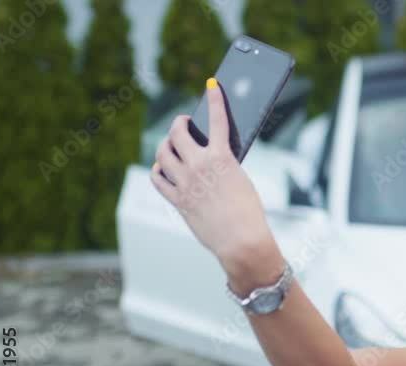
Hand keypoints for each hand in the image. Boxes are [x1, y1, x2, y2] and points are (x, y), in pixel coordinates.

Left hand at [150, 77, 274, 268]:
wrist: (241, 241)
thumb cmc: (248, 212)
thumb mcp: (240, 180)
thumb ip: (223, 164)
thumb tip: (209, 156)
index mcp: (222, 158)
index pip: (217, 120)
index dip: (215, 99)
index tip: (212, 84)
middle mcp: (200, 166)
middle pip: (178, 134)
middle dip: (179, 124)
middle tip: (183, 123)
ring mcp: (185, 182)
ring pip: (163, 153)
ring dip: (166, 145)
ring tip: (171, 144)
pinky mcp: (177, 199)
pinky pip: (157, 178)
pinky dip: (157, 169)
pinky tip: (162, 168)